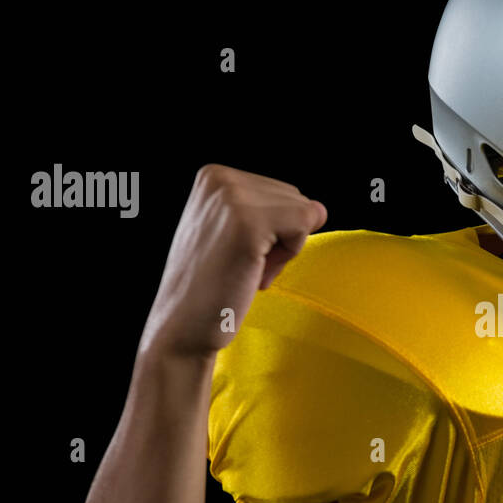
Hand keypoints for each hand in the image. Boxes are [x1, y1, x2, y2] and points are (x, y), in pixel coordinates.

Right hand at [139, 164, 326, 359]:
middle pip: (295, 199)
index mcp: (214, 175)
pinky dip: (287, 256)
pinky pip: (304, 225)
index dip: (272, 231)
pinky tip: (253, 273)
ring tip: (244, 268)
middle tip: (241, 265)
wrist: (182, 326)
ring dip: (283, 250)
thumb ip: (271, 211)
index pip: (282, 193)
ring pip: (304, 212)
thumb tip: (321, 210)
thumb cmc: (212, 285)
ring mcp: (232, 197)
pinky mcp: (248, 222)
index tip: (237, 252)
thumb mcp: (234, 231)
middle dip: (280, 238)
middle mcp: (220, 178)